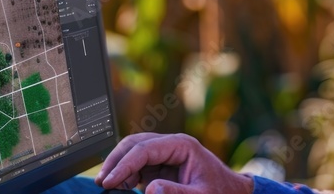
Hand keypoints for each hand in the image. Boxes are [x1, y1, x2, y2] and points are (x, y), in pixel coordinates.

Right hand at [95, 133, 254, 193]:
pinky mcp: (161, 164)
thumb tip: (149, 189)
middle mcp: (171, 145)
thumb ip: (176, 193)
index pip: (144, 149)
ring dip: (119, 166)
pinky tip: (121, 187)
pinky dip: (126, 174)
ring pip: (133, 152)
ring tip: (108, 186)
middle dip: (115, 161)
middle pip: (134, 144)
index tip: (109, 182)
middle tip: (101, 182)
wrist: (232, 193)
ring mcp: (165, 153)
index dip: (124, 165)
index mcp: (182, 145)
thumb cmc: (220, 192)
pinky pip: (138, 164)